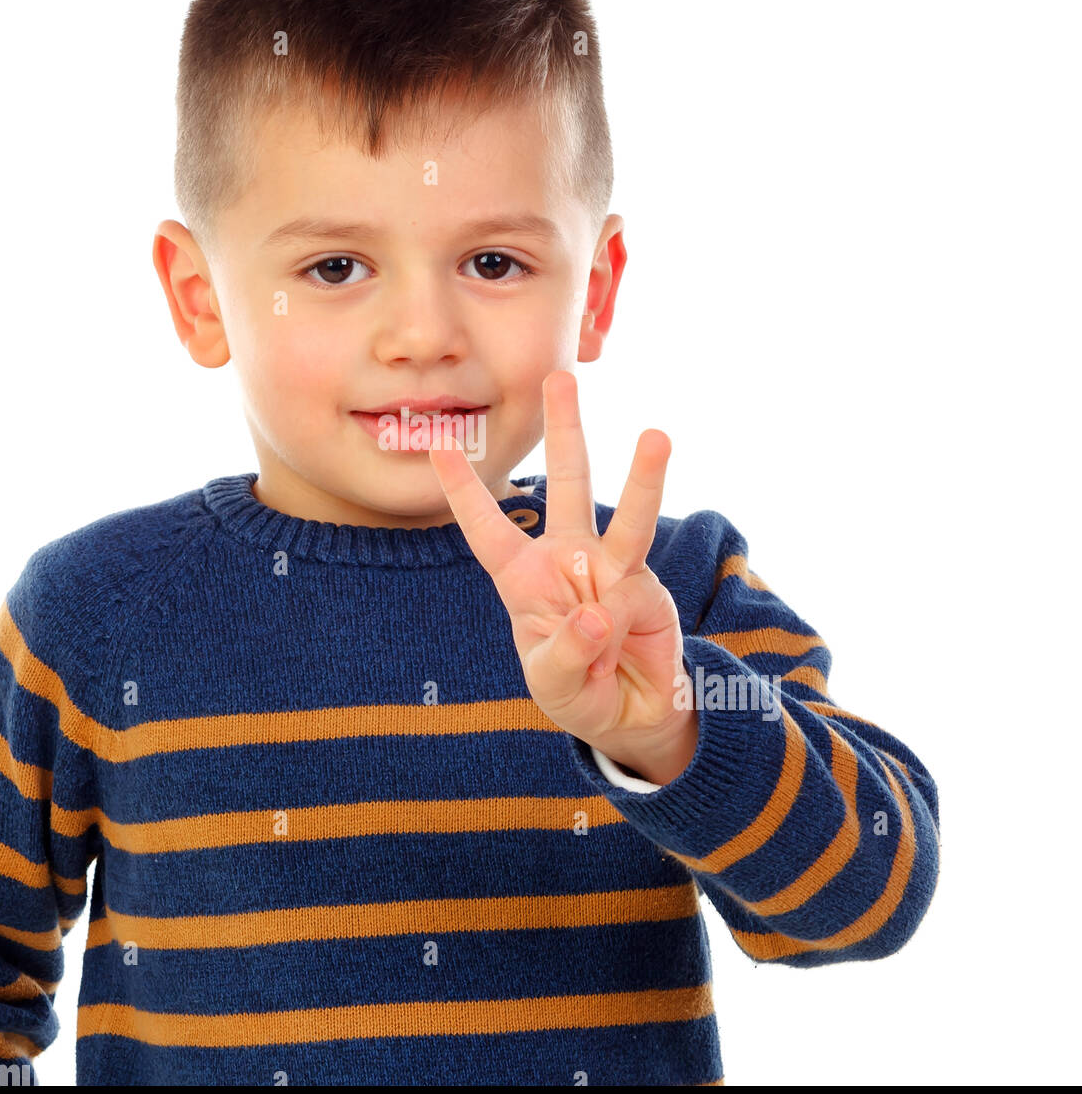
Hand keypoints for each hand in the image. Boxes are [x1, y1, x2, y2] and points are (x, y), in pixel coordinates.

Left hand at [427, 370, 696, 782]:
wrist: (629, 717)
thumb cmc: (576, 691)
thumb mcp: (552, 683)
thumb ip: (565, 653)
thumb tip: (599, 611)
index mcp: (524, 577)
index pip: (487, 528)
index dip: (463, 490)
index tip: (437, 442)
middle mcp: (568, 559)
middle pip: (564, 485)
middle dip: (564, 430)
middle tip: (561, 375)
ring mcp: (611, 570)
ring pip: (621, 513)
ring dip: (642, 475)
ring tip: (656, 435)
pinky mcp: (647, 590)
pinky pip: (631, 594)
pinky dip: (621, 616)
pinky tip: (613, 647)